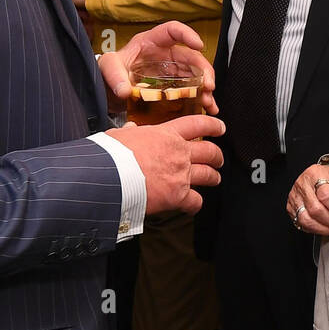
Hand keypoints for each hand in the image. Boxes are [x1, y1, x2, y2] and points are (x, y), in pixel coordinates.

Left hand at [98, 21, 217, 116]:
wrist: (108, 88)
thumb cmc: (110, 70)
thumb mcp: (108, 67)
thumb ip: (115, 76)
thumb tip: (124, 90)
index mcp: (151, 42)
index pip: (172, 30)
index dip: (187, 34)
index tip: (199, 44)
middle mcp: (165, 55)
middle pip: (191, 57)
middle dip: (204, 70)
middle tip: (208, 86)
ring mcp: (171, 71)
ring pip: (195, 75)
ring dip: (205, 88)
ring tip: (209, 101)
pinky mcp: (173, 87)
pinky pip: (191, 90)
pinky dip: (200, 99)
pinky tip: (207, 107)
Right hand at [107, 113, 224, 213]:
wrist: (109, 177)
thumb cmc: (111, 154)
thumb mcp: (120, 134)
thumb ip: (131, 132)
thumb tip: (131, 129)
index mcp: (166, 135)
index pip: (198, 124)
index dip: (213, 125)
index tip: (220, 127)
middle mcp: (179, 153)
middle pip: (210, 151)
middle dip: (217, 155)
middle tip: (218, 158)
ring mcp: (181, 174)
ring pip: (209, 175)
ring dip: (214, 177)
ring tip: (215, 179)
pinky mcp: (178, 196)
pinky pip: (196, 201)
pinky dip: (196, 204)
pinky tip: (193, 205)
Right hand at [286, 163, 328, 234]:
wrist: (315, 176)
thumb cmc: (326, 177)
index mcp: (315, 174)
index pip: (325, 195)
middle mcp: (302, 185)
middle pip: (315, 209)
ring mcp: (294, 197)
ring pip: (306, 219)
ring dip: (322, 228)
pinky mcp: (291, 208)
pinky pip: (301, 224)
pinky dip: (315, 229)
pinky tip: (323, 227)